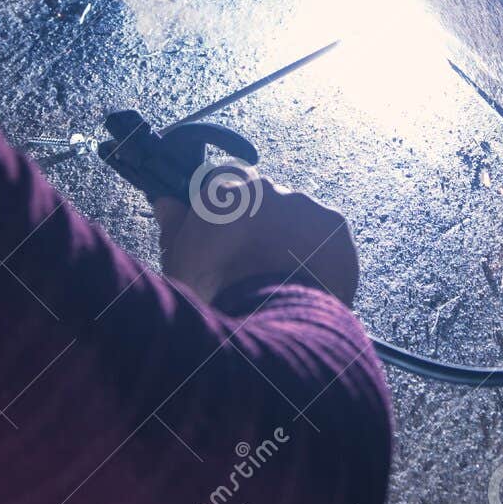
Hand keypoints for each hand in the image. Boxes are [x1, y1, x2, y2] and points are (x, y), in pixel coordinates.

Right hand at [153, 177, 358, 306]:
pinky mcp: (334, 226)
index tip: (220, 230)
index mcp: (224, 191)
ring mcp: (305, 204)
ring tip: (280, 279)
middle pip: (262, 198)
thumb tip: (167, 205)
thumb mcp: (180, 263)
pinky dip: (317, 253)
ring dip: (289, 238)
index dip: (221, 207)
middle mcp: (267, 187)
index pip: (221, 180)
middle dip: (257, 223)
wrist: (268, 323)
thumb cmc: (215, 294)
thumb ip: (174, 228)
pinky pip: (324, 234)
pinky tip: (305, 281)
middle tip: (250, 261)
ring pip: (296, 216)